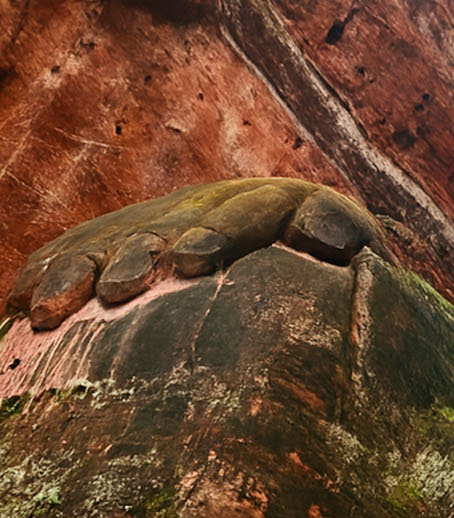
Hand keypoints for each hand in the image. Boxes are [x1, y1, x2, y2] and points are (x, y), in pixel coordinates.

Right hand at [7, 178, 389, 330]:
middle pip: (164, 227)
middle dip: (136, 255)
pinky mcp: (118, 244)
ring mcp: (158, 224)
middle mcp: (208, 208)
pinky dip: (43, 276)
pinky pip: (70, 254)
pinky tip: (18, 307)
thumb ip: (349, 240)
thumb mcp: (357, 252)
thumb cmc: (344, 270)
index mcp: (272, 206)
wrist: (306, 248)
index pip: (243, 214)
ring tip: (49, 311)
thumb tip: (342, 239)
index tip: (192, 262)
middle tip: (117, 292)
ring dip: (76, 273)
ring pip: (107, 242)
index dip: (216, 234)